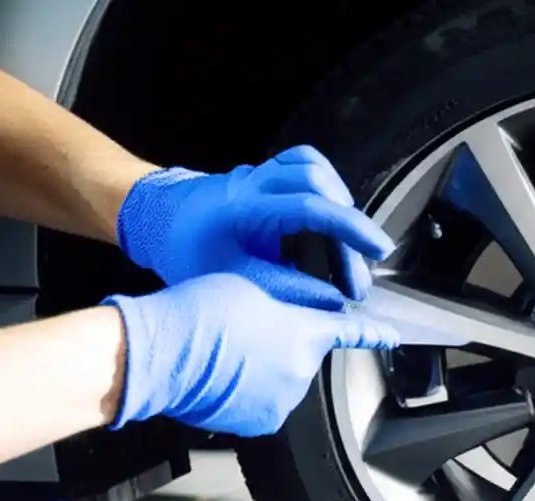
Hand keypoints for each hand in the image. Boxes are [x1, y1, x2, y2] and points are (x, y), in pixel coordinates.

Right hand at [103, 273, 398, 435]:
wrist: (163, 352)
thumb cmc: (202, 312)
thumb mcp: (253, 288)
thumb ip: (289, 304)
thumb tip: (302, 317)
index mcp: (304, 334)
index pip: (348, 332)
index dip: (372, 333)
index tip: (392, 337)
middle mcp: (301, 372)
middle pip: (304, 357)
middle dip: (284, 347)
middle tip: (247, 335)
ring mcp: (281, 401)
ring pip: (283, 381)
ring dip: (265, 371)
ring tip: (228, 356)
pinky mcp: (259, 422)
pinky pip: (262, 404)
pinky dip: (248, 394)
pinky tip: (223, 378)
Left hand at [116, 145, 393, 308]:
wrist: (156, 221)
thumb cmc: (188, 254)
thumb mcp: (234, 282)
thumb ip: (287, 289)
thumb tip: (333, 301)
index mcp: (246, 207)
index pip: (312, 207)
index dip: (350, 229)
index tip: (378, 250)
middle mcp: (254, 181)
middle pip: (319, 184)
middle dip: (349, 225)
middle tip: (360, 269)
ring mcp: (259, 172)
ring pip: (314, 167)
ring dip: (339, 202)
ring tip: (348, 243)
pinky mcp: (264, 172)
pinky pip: (304, 165)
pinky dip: (325, 188)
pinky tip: (329, 220)